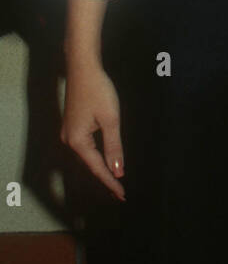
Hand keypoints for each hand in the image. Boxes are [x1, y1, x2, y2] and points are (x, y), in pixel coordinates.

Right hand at [60, 59, 125, 199]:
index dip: (111, 182)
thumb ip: (114, 147)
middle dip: (106, 178)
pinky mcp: (73, 125)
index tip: (122, 195)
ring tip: (115, 182)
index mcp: (78, 141)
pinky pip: (86, 146)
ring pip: (88, 156)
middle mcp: (69, 140)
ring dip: (101, 168)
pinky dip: (97, 156)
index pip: (97, 168)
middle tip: (121, 194)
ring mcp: (69, 132)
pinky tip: (105, 161)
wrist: (83, 67)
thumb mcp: (111, 120)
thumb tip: (117, 170)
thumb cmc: (98, 90)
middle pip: (90, 164)